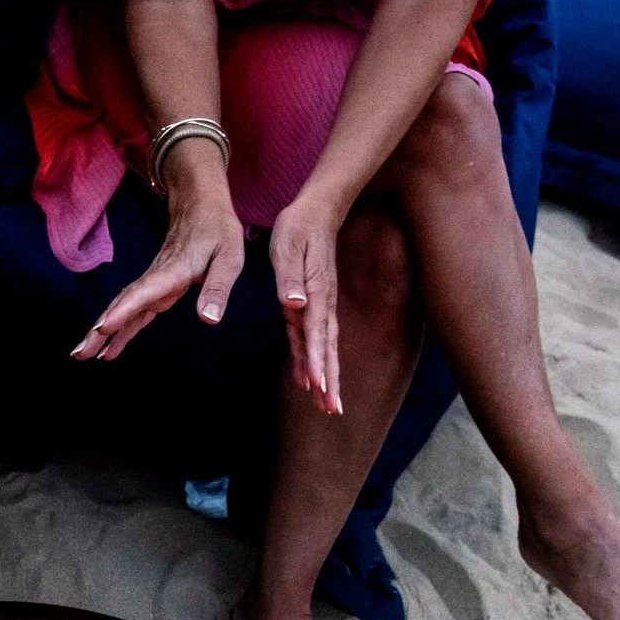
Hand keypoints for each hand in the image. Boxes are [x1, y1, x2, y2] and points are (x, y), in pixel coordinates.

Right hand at [71, 156, 244, 360]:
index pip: (143, 293)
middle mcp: (156, 278)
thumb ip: (218, 288)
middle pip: (123, 305)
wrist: (200, 205)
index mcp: (173, 271)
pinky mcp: (153, 287)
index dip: (123, 311)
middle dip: (100, 329)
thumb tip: (208, 320)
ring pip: (122, 308)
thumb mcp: (229, 258)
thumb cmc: (217, 230)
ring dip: (101, 332)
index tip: (103, 328)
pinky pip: (132, 309)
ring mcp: (152, 282)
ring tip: (82, 354)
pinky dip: (118, 328)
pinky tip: (108, 347)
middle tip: (80, 353)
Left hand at [270, 194, 346, 411]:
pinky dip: (313, 360)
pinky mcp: (314, 304)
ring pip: (325, 348)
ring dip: (327, 376)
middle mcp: (323, 304)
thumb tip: (295, 303)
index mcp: (316, 292)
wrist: (317, 211)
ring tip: (327, 405)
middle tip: (332, 409)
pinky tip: (308, 379)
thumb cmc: (299, 227)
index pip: (316, 332)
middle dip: (330, 380)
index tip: (319, 384)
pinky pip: (315, 339)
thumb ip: (290, 277)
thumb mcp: (287, 246)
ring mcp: (321, 306)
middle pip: (328, 348)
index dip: (318, 360)